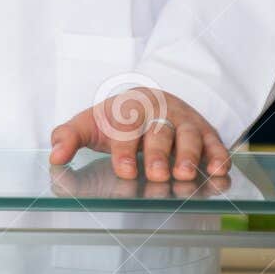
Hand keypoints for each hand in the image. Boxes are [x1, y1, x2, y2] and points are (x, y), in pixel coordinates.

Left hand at [49, 86, 230, 181]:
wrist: (149, 98)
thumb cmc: (116, 120)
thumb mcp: (91, 124)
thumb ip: (69, 136)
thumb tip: (55, 156)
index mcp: (128, 109)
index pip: (126, 128)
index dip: (124, 150)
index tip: (125, 171)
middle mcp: (158, 112)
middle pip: (160, 130)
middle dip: (158, 153)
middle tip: (158, 175)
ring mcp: (184, 121)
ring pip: (189, 134)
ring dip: (189, 154)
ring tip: (184, 175)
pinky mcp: (205, 131)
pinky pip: (215, 142)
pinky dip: (219, 155)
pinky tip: (219, 172)